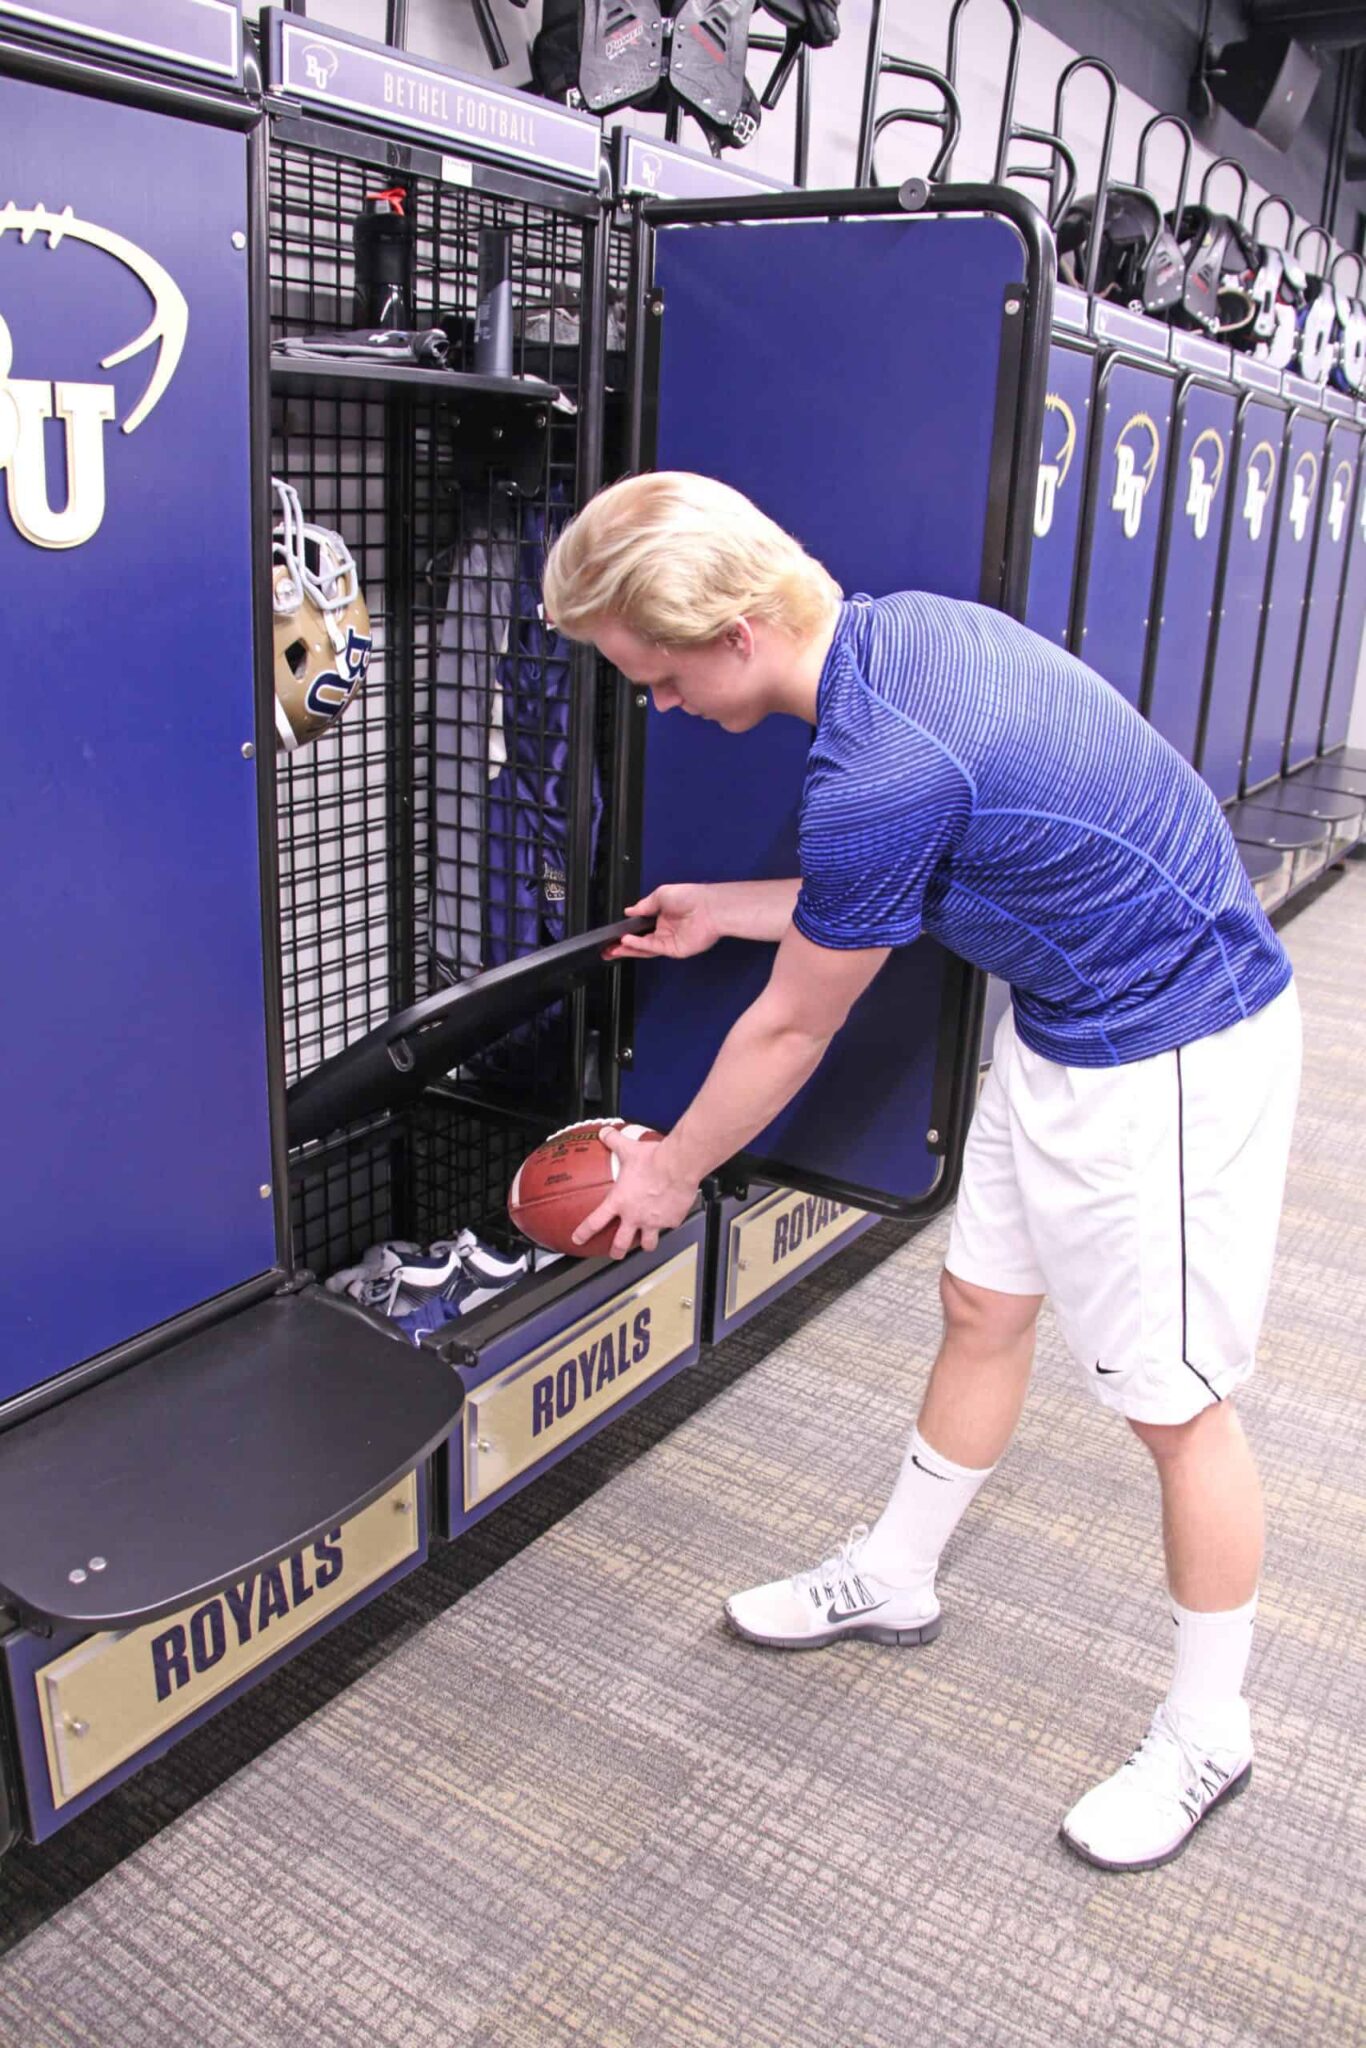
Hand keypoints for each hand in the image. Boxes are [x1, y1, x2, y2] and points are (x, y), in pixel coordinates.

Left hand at [571, 1127, 698, 1258]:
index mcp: (620, 1201)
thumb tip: (605, 1133)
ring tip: (646, 1241)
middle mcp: (635, 1216)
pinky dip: (669, 1223)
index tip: (578, 1239)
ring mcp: (653, 1221)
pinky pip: (669, 1226)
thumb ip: (614, 1141)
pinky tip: (670, 1216)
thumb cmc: (653, 1159)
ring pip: (647, 1243)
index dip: (584, 1232)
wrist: (678, 1165)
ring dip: (645, 1243)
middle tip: (615, 1252)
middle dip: (616, 1251)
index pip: (595, 1222)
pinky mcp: (671, 1221)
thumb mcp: (629, 1148)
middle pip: (621, 1243)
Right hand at [602, 884, 721, 961]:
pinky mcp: (674, 950)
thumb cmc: (690, 897)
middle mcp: (665, 930)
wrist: (708, 908)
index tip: (614, 933)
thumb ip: (643, 905)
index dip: (627, 930)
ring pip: (644, 948)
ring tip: (612, 949)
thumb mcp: (660, 894)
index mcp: (662, 915)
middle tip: (607, 948)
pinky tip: (627, 942)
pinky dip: (638, 945)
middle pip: (640, 941)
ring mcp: (669, 941)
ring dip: (628, 949)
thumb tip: (629, 910)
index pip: (640, 927)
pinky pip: (652, 949)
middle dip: (623, 946)